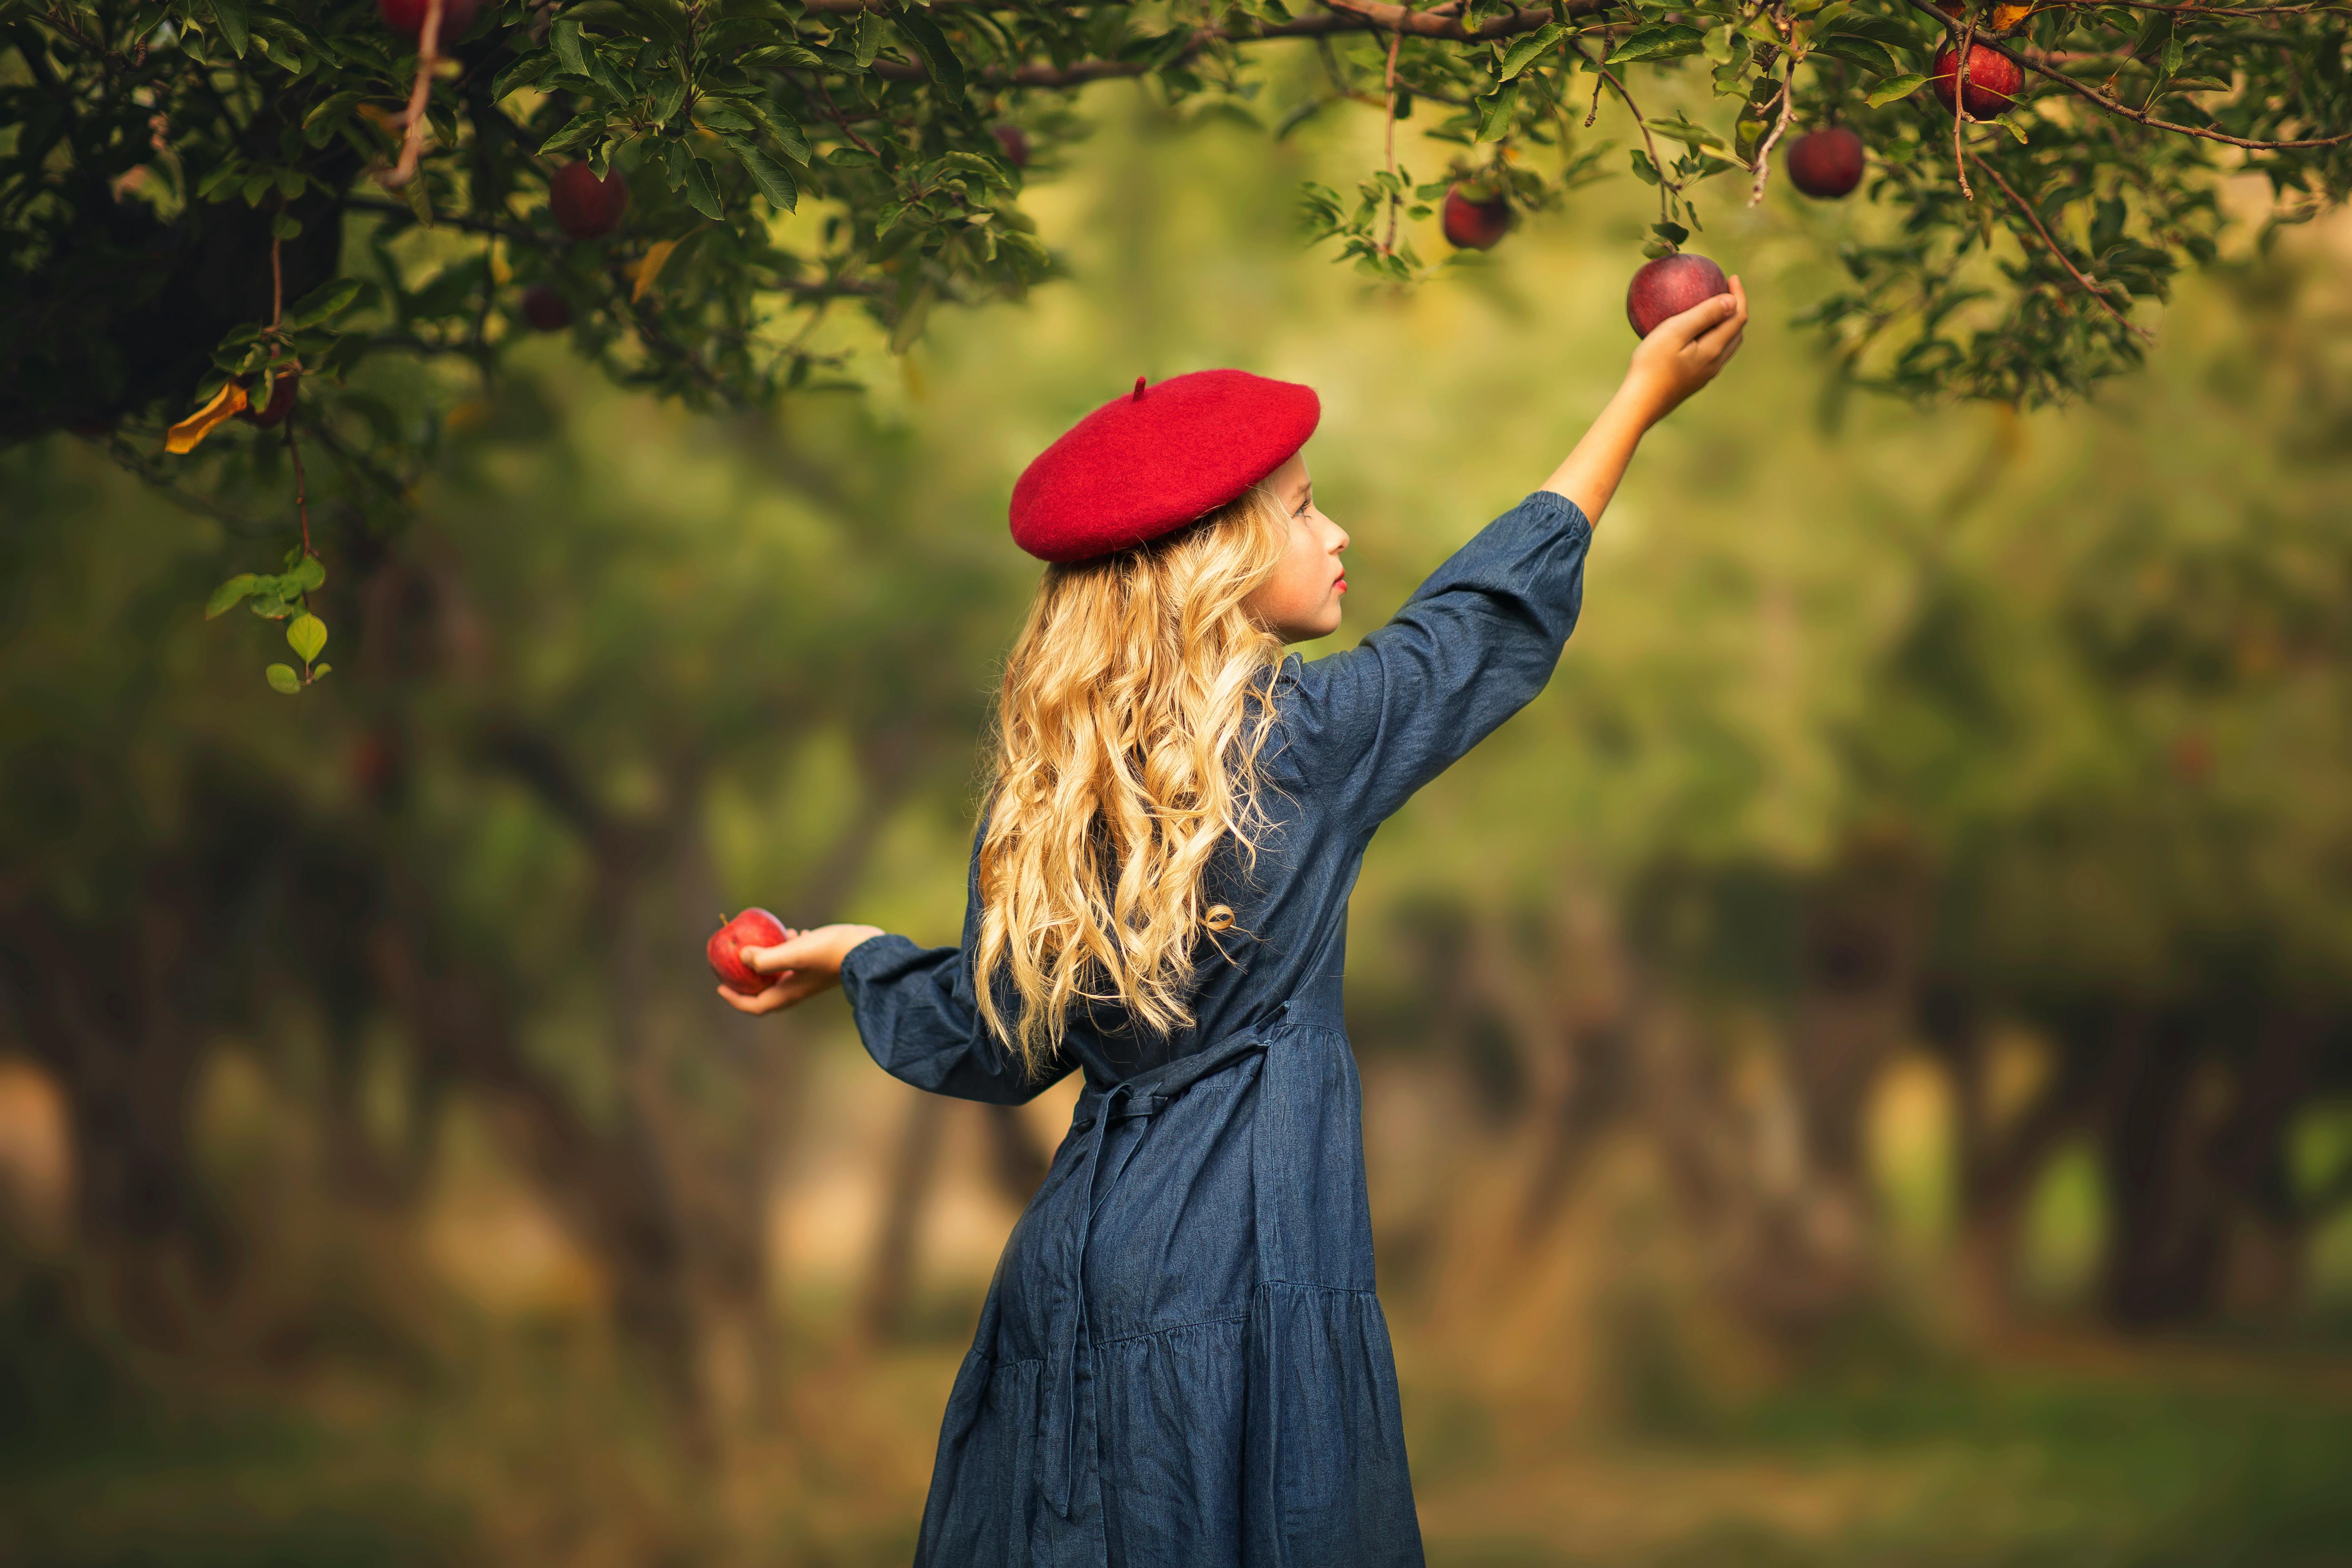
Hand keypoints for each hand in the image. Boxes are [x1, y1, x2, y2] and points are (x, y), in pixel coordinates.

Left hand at [716, 922, 883, 1014]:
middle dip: (749, 980)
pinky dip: (790, 948)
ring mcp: (810, 977)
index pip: (755, 1005)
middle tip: (735, 967)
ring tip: (765, 941)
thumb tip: (741, 957)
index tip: (720, 986)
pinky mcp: (820, 965)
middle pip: (766, 990)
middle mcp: (798, 988)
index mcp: (789, 993)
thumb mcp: (794, 953)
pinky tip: (794, 932)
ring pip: (782, 973)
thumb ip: (766, 958)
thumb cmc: (829, 953)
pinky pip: (799, 960)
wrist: (867, 951)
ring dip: (770, 961)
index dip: (735, 998)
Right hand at [1622, 276, 1747, 425]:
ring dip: (1727, 325)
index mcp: (1714, 349)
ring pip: (1726, 346)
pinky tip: (1694, 335)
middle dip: (1737, 309)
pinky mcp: (1693, 382)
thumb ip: (1704, 315)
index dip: (1739, 295)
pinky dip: (1713, 338)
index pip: (1737, 317)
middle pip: (1736, 332)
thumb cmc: (1652, 365)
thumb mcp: (1675, 332)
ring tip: (1715, 311)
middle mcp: (1715, 363)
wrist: (1639, 405)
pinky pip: (1711, 355)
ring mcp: (1705, 375)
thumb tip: (1732, 301)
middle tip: (1726, 291)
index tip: (1731, 277)